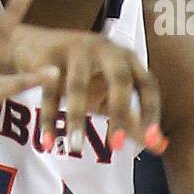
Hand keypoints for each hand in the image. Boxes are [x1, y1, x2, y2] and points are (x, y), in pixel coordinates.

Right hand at [10, 25, 164, 155]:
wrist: (35, 46)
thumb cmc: (83, 76)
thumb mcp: (109, 97)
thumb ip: (132, 121)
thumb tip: (159, 147)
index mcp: (126, 58)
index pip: (146, 84)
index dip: (151, 112)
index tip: (151, 141)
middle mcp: (104, 48)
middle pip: (118, 78)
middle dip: (119, 112)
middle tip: (115, 146)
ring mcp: (75, 48)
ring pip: (77, 86)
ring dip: (76, 118)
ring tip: (75, 148)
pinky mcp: (48, 55)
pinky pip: (49, 91)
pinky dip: (48, 118)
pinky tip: (48, 142)